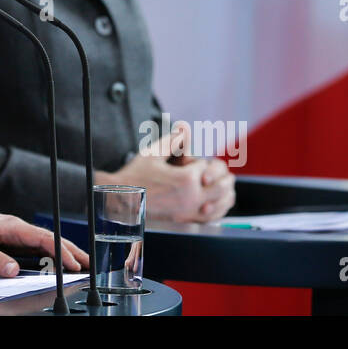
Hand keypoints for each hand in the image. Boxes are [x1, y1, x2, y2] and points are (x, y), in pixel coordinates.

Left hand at [0, 210, 87, 276]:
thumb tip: (13, 270)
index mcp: (8, 226)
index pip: (42, 237)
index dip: (60, 251)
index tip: (73, 264)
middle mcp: (13, 227)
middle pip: (48, 238)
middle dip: (69, 250)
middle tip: (86, 264)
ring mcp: (11, 233)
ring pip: (42, 242)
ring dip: (61, 253)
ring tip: (78, 265)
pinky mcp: (7, 239)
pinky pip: (32, 247)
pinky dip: (47, 254)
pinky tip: (54, 263)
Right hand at [104, 125, 235, 223]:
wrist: (122, 199)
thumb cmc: (135, 176)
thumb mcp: (152, 153)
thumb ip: (172, 140)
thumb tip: (184, 128)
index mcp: (186, 179)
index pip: (206, 167)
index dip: (199, 163)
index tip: (187, 163)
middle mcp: (191, 196)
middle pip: (220, 186)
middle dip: (220, 177)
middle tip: (218, 173)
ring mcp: (189, 211)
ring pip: (220, 203)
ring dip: (225, 194)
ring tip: (225, 188)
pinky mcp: (185, 220)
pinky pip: (210, 217)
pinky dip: (218, 210)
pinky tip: (216, 203)